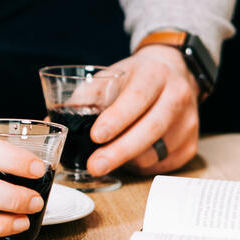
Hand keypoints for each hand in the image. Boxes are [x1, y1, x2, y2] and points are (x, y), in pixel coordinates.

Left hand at [88, 45, 199, 175]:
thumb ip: (83, 98)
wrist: (175, 72)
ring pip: (158, 151)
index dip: (117, 119)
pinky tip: (129, 159)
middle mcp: (177, 96)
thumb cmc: (134, 78)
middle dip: (120, 151)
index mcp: (154, 75)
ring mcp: (189, 122)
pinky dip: (142, 166)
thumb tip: (47, 123)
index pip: (137, 98)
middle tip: (95, 165)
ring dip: (128, 160)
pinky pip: (164, 164)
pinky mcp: (192, 144)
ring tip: (106, 158)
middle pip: (151, 129)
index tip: (96, 136)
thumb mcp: (109, 77)